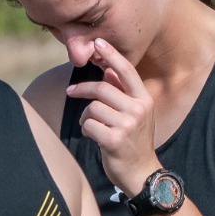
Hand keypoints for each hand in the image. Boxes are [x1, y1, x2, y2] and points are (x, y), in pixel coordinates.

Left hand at [66, 37, 161, 194]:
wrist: (141, 172)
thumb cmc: (134, 141)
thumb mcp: (135, 114)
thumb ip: (123, 93)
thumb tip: (108, 71)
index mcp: (144, 100)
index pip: (127, 71)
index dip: (111, 55)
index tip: (97, 43)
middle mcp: (138, 110)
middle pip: (102, 88)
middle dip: (81, 89)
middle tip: (70, 91)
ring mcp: (127, 125)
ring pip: (92, 108)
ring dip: (85, 116)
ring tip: (91, 126)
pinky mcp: (114, 140)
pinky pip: (88, 125)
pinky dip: (86, 130)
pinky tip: (94, 137)